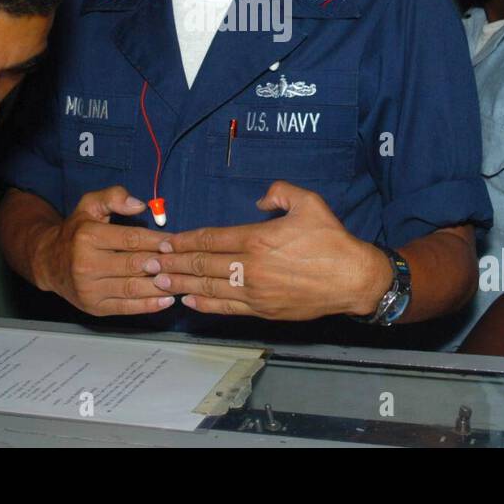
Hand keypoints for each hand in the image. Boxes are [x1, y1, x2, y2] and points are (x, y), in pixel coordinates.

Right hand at [34, 185, 175, 316]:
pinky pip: (126, 308)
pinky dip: (149, 305)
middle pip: (135, 265)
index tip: (176, 242)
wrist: (48, 262)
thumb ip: (113, 197)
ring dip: (161, 287)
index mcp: (88, 237)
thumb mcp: (89, 205)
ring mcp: (90, 289)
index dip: (157, 241)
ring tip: (182, 281)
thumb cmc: (76, 231)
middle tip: (185, 263)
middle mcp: (87, 265)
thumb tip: (140, 204)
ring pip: (133, 288)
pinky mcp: (94, 308)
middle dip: (163, 264)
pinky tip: (167, 300)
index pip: (131, 239)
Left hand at [153, 181, 391, 319]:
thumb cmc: (331, 240)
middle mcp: (251, 267)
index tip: (166, 242)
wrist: (353, 279)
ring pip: (209, 288)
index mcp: (257, 239)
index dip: (185, 241)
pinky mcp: (263, 311)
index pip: (211, 240)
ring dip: (182, 284)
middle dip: (174, 263)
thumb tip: (260, 200)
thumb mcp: (309, 202)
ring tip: (159, 282)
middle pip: (203, 265)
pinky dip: (205, 304)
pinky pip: (227, 307)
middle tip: (149, 263)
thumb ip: (279, 192)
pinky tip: (189, 301)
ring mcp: (256, 292)